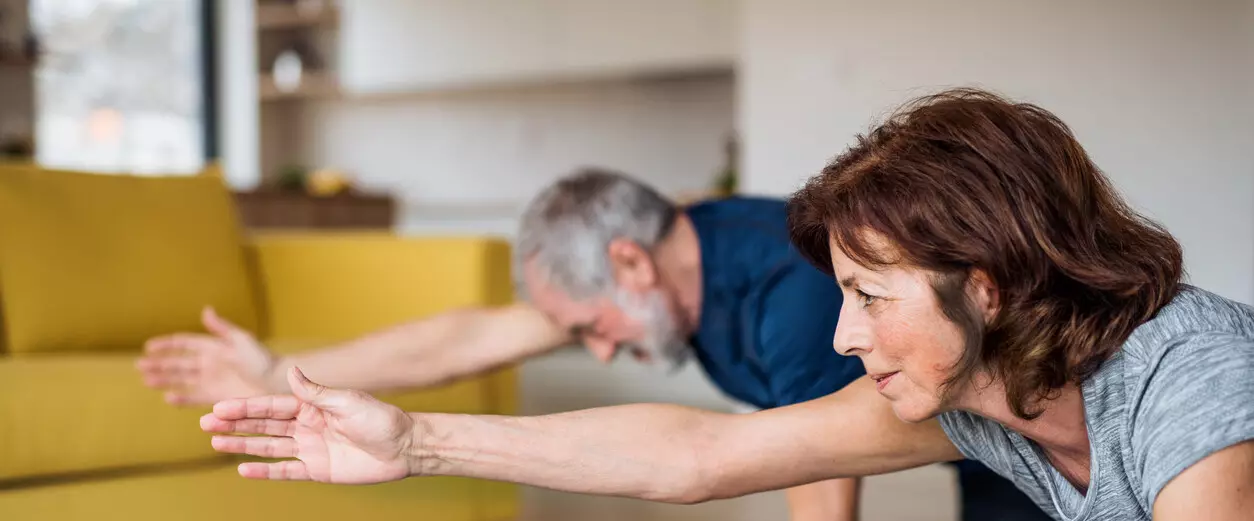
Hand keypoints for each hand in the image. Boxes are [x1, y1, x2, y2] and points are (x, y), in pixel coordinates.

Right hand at [137, 307, 274, 405]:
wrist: (279, 383)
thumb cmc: (264, 360)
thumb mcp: (242, 341)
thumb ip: (221, 328)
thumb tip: (204, 310)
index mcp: (215, 347)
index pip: (185, 343)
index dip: (168, 344)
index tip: (149, 346)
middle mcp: (211, 364)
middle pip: (179, 363)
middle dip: (160, 364)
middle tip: (139, 365)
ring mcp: (213, 381)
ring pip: (182, 380)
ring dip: (164, 380)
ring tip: (147, 380)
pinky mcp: (217, 397)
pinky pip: (195, 397)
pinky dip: (182, 397)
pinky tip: (168, 397)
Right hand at [202, 367, 418, 483]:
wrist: (405, 447)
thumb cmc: (380, 419)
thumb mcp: (347, 401)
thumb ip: (315, 392)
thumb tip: (292, 370)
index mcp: (313, 405)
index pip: (271, 405)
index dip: (245, 407)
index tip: (218, 408)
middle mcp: (307, 426)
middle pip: (263, 425)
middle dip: (235, 424)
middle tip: (204, 424)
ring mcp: (310, 448)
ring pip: (268, 446)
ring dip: (242, 446)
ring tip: (215, 443)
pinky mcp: (318, 470)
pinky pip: (285, 471)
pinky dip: (265, 471)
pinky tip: (242, 469)